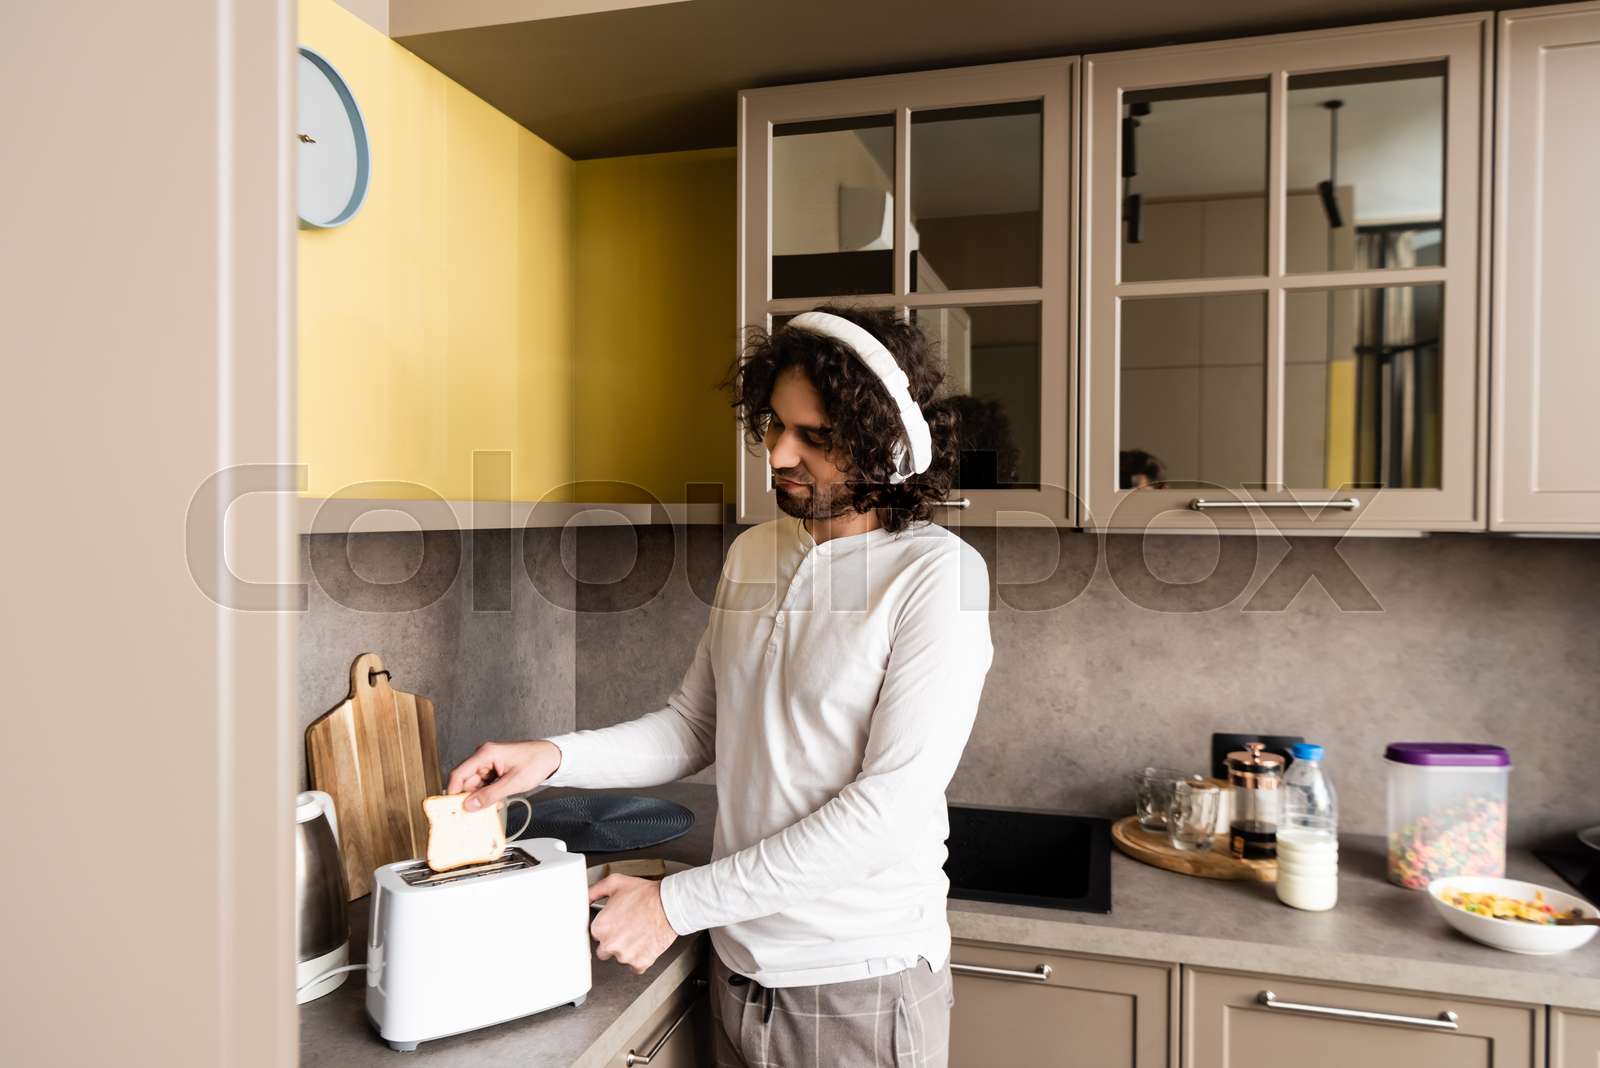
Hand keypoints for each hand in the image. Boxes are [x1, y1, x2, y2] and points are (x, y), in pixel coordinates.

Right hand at [446, 739, 562, 811]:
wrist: (552, 757)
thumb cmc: (536, 762)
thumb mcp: (512, 783)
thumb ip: (490, 795)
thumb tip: (470, 805)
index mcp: (485, 754)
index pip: (459, 773)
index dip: (453, 792)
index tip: (451, 807)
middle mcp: (484, 756)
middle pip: (467, 781)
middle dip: (470, 797)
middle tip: (474, 813)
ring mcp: (489, 763)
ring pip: (476, 785)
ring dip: (481, 797)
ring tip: (492, 805)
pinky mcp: (494, 769)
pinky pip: (484, 784)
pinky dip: (488, 793)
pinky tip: (497, 800)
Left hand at [588, 875, 677, 974]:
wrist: (670, 904)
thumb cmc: (646, 894)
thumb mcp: (615, 883)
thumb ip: (594, 891)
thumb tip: (583, 898)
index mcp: (600, 927)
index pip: (596, 934)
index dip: (607, 927)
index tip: (615, 923)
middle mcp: (610, 944)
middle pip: (604, 950)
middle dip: (614, 941)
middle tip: (627, 928)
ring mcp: (625, 955)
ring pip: (620, 958)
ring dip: (627, 950)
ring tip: (639, 933)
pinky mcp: (640, 962)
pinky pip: (635, 967)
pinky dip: (640, 958)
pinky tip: (644, 944)